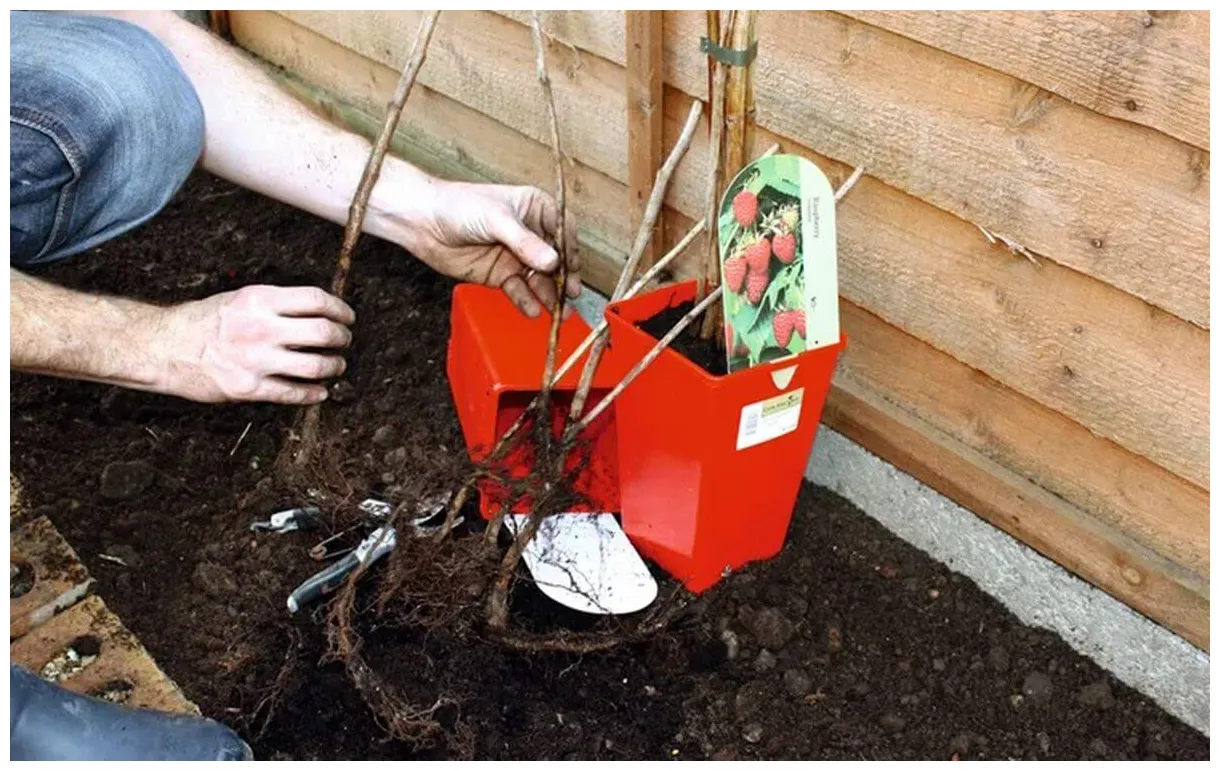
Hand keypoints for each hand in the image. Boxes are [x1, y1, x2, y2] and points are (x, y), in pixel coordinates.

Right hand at [160, 285, 354, 403]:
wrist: (164, 347)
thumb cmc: (204, 322)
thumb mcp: (241, 300)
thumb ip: (277, 305)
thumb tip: (318, 312)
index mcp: (259, 300)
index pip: (316, 299)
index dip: (340, 309)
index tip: (347, 317)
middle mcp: (261, 328)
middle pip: (323, 332)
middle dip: (342, 338)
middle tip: (344, 341)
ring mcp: (255, 359)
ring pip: (316, 366)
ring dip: (334, 367)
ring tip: (336, 366)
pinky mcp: (249, 388)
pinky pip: (293, 393)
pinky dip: (313, 394)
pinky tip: (320, 392)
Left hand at [385, 179, 580, 317]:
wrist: (424, 223)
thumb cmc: (458, 206)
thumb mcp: (496, 219)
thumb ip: (525, 242)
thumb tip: (553, 261)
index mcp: (535, 209)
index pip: (563, 231)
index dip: (569, 250)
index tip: (570, 267)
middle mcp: (530, 234)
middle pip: (556, 259)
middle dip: (564, 278)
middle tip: (570, 295)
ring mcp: (517, 256)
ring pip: (540, 279)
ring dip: (550, 296)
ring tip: (559, 313)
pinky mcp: (501, 275)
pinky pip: (519, 291)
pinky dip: (527, 301)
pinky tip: (534, 310)